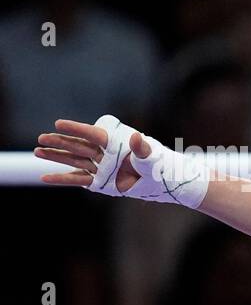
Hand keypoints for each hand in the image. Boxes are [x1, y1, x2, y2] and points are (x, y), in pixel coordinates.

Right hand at [35, 118, 151, 192]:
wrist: (159, 181)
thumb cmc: (156, 164)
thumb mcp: (150, 157)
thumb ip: (141, 149)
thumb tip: (136, 137)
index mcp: (114, 142)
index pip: (92, 134)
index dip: (76, 129)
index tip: (59, 123)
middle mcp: (102, 153)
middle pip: (78, 146)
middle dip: (60, 142)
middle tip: (41, 137)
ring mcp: (98, 167)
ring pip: (73, 161)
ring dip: (56, 157)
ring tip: (37, 151)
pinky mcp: (97, 181)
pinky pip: (77, 179)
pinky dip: (62, 179)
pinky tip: (45, 178)